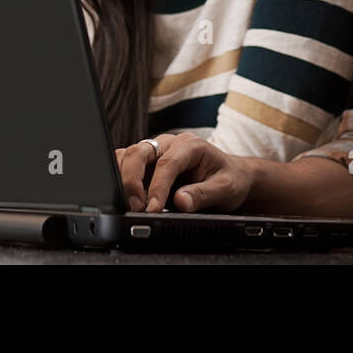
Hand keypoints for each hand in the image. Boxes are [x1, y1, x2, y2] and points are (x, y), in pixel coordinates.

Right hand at [114, 133, 252, 214]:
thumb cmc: (229, 179)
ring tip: (131, 206)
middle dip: (132, 180)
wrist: (232, 176)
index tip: (153, 208)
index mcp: (190, 145)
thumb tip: (181, 202)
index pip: (167, 162)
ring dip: (123, 179)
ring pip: (127, 156)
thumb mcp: (226, 189)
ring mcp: (156, 152)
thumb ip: (204, 194)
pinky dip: (120, 180)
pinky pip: (125, 165)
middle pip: (139, 153)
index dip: (157, 186)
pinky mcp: (147, 165)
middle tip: (136, 208)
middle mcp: (169, 144)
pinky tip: (126, 199)